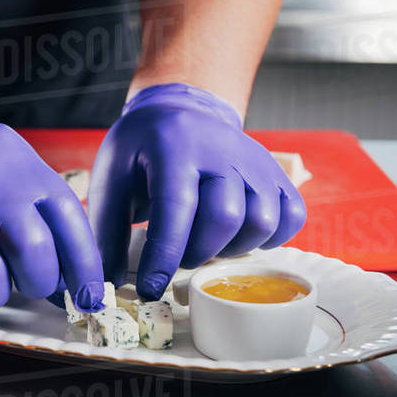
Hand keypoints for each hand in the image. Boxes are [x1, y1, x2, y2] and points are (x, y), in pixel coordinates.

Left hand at [89, 83, 305, 299]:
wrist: (182, 108)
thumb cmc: (142, 148)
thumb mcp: (111, 177)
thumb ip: (106, 230)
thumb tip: (105, 285)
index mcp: (175, 146)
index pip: (176, 209)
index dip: (165, 256)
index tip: (151, 288)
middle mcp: (222, 150)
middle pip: (225, 218)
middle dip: (197, 252)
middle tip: (178, 255)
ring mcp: (256, 161)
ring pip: (261, 221)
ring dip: (233, 248)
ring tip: (206, 244)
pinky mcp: (277, 174)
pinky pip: (291, 216)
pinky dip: (270, 238)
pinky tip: (239, 235)